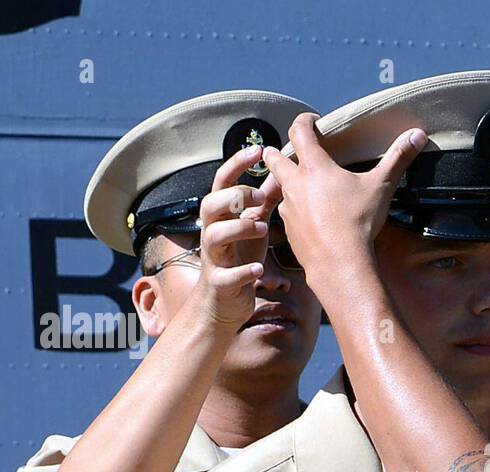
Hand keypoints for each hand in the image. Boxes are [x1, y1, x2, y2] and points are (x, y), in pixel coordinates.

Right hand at [186, 144, 273, 328]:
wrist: (224, 303)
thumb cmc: (240, 258)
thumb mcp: (252, 226)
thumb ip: (262, 202)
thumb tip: (279, 172)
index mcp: (221, 216)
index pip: (222, 182)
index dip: (236, 165)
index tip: (257, 150)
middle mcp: (212, 233)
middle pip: (210, 204)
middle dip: (233, 196)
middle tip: (258, 196)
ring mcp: (213, 258)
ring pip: (214, 235)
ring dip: (238, 228)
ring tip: (263, 229)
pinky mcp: (219, 283)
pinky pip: (226, 275)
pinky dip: (243, 272)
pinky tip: (259, 269)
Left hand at [261, 114, 426, 301]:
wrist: (339, 263)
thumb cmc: (358, 222)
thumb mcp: (381, 187)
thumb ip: (398, 158)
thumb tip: (418, 134)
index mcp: (314, 167)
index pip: (299, 131)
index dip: (304, 121)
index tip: (312, 122)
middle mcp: (295, 184)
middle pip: (273, 158)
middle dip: (276, 152)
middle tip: (288, 152)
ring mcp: (289, 208)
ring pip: (279, 187)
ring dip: (285, 182)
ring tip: (300, 186)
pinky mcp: (288, 230)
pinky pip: (286, 213)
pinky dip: (293, 210)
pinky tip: (308, 216)